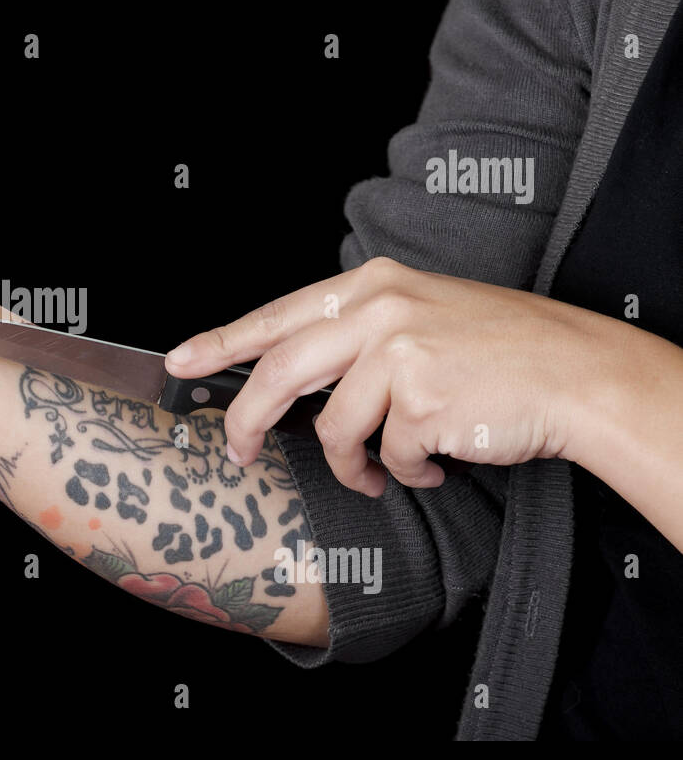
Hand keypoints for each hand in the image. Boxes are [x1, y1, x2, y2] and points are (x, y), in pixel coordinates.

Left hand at [164, 257, 622, 495]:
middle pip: (281, 371)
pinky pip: (385, 457)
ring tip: (378, 470)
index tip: (181, 360)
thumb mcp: (421, 315)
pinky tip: (435, 461)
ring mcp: (399, 354)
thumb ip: (355, 334)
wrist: (577, 372)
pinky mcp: (421, 402)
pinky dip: (403, 473)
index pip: (278, 315)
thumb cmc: (501, 349)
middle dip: (247, 420)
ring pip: (333, 428)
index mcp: (374, 285)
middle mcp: (380, 311)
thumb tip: (292, 373)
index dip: (223, 340)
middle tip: (236, 453)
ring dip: (351, 464)